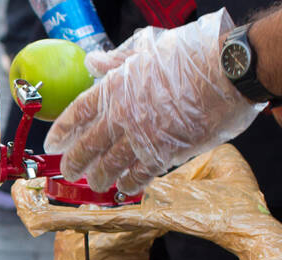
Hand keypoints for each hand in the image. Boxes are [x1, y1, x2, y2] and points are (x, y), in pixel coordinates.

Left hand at [46, 10, 262, 195]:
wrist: (228, 70)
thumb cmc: (194, 54)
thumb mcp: (149, 50)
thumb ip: (118, 61)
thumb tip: (92, 62)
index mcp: (116, 87)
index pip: (78, 113)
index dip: (62, 131)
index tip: (53, 144)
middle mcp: (123, 114)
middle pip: (88, 145)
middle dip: (75, 162)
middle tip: (69, 171)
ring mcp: (142, 136)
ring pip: (110, 165)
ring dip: (99, 178)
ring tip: (94, 184)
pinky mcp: (164, 152)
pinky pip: (139, 174)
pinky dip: (129, 184)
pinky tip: (124, 189)